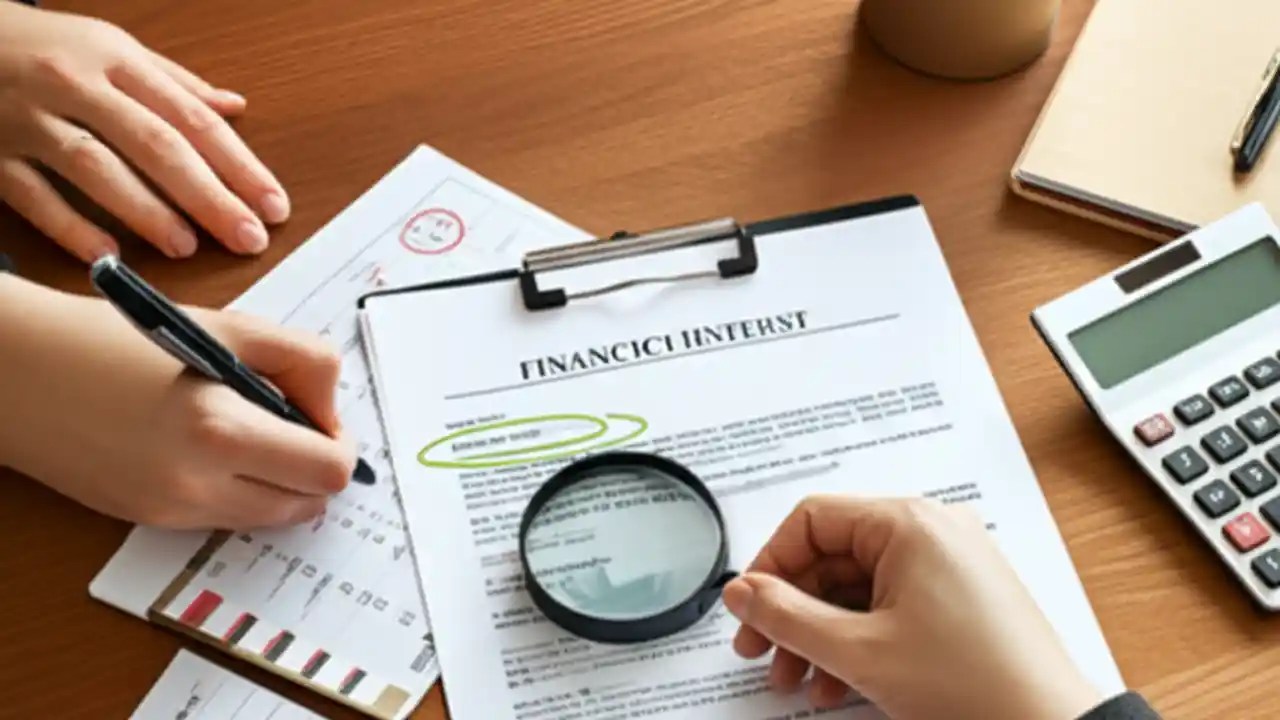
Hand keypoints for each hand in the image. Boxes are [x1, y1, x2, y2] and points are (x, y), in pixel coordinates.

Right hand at [0, 3, 287, 261]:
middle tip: (247, 236)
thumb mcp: (109, 47)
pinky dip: (71, 227)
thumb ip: (172, 82)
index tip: (273, 204)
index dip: (239, 165)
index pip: (192, 117)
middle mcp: (76, 85)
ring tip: (187, 246)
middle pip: (155, 144)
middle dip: (209, 195)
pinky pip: (33, 196)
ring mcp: (29, 119)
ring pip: (96, 167)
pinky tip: (106, 256)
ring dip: (146, 211)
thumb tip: (234, 106)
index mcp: (117, 59)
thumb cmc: (41, 45)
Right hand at [0, 275, 351, 529]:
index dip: (340, 441)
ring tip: (249, 428)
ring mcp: (171, 512)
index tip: (320, 414)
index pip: (328, 472)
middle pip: (309, 504)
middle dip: (316, 465)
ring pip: (271, 517)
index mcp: (220, 430)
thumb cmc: (115, 338)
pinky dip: (239, 487)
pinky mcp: (149, 520)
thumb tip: (333, 410)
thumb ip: (302, 362)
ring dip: (281, 480)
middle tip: (293, 422)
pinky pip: (226, 516)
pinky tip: (209, 444)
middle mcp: (198, 485)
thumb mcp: (226, 327)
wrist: (16, 374)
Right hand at [721, 496, 1103, 719]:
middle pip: (832, 556)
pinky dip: (858, 638)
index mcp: (909, 523)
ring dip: (820, 633)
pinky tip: (839, 681)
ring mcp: (950, 564)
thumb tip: (741, 592)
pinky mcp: (961, 596)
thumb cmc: (975, 686)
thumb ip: (786, 616)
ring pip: (858, 586)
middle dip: (793, 611)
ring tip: (801, 679)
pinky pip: (890, 604)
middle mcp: (932, 531)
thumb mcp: (857, 651)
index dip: (770, 565)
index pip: (811, 519)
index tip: (750, 610)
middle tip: (764, 653)